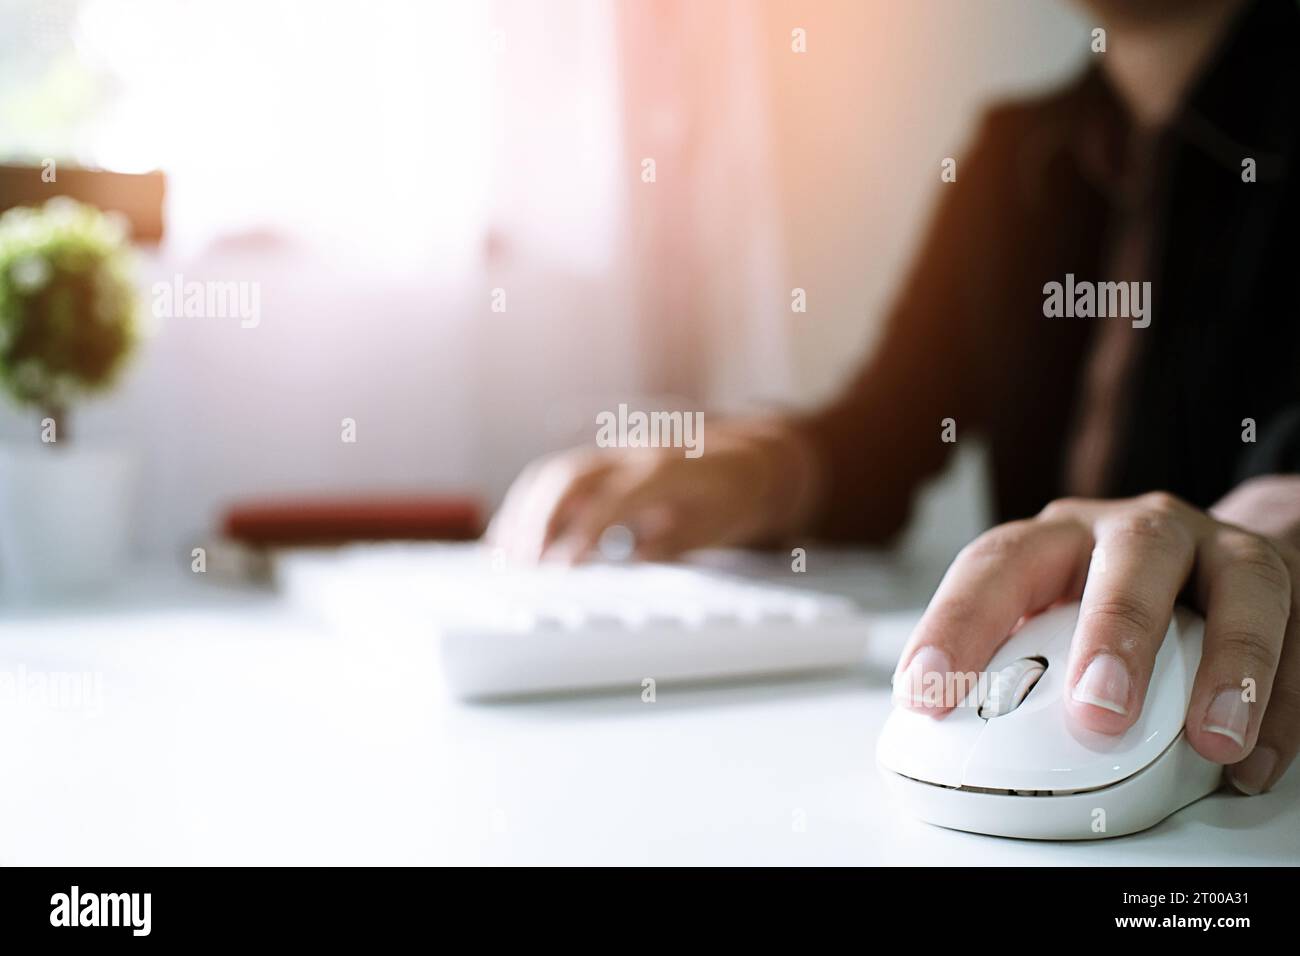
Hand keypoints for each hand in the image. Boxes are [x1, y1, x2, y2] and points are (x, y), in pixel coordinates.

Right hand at [486, 421, 815, 562]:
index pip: (611, 500)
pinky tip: (512, 532)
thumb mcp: (711, 529)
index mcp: (666, 469)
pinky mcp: (606, 460)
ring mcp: (616, 452)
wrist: (753, 457)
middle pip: (569, 478)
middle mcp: (634, 453)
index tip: (559, 568)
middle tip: (523, 565)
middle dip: (538, 520)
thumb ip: (665, 545)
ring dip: (524, 511)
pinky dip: (531, 503)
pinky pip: (559, 476)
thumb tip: (620, 565)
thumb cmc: (735, 497)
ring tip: (502, 553)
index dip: (581, 534)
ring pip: (555, 473)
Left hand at [894, 483, 1299, 795]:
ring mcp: (1218, 551)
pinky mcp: (1287, 582)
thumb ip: (1013, 657)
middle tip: (1098, 712)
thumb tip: (944, 725)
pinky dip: (1283, 705)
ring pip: (1239, 586)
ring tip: (1209, 739)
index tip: (926, 689)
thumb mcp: (1050, 612)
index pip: (997, 564)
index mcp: (1058, 536)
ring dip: (1228, 665)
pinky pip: (1299, 639)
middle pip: (1131, 558)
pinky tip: (1251, 760)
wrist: (1214, 557)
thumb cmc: (1110, 594)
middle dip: (1116, 633)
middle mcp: (1137, 530)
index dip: (957, 623)